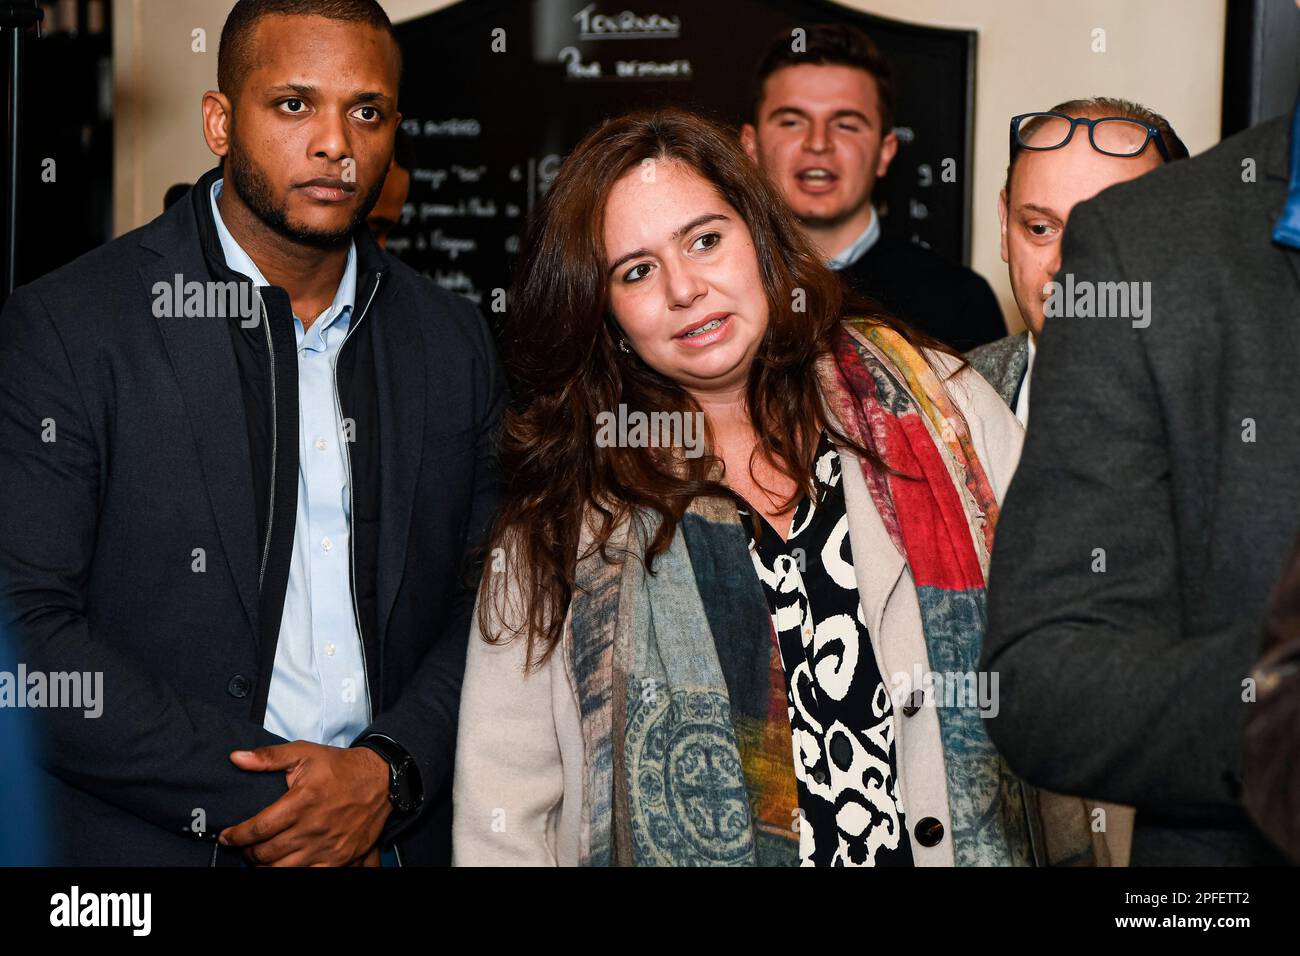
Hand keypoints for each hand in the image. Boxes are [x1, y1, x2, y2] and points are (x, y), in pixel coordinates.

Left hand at [219, 741, 391, 865]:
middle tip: (243, 846)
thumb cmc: (340, 766)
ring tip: (260, 856)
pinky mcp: (339, 858)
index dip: (236, 836)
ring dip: (265, 865)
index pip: (258, 828)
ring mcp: (326, 846)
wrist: (380, 780)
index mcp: (301, 801)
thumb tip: (236, 758)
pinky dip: (291, 872)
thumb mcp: (304, 753)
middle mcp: (312, 827)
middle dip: (248, 852)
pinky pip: (308, 875)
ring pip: (283, 869)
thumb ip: (269, 757)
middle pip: (266, 852)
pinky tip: (284, 864)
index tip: (227, 836)